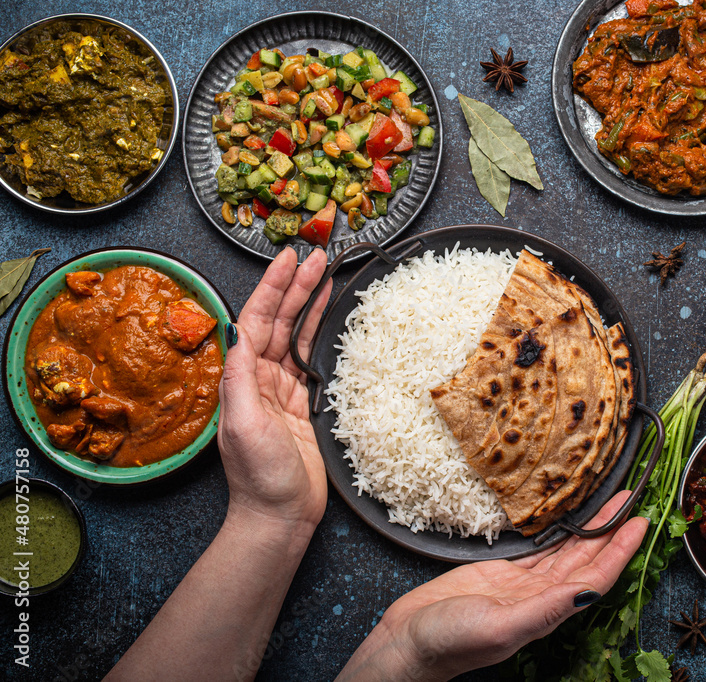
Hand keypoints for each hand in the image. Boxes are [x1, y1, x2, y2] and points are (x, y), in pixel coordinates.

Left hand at [217, 247, 332, 537]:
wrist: (281, 517)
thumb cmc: (260, 478)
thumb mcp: (244, 426)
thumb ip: (240, 379)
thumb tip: (238, 334)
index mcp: (242, 380)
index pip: (256, 320)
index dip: (272, 288)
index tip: (287, 259)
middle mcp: (260, 379)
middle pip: (278, 321)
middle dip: (296, 286)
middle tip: (317, 256)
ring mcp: (284, 390)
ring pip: (297, 335)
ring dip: (311, 304)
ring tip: (327, 273)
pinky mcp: (305, 405)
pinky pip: (313, 359)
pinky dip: (323, 335)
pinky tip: (334, 317)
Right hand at [338, 490, 647, 680]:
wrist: (408, 644)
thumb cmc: (449, 642)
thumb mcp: (500, 626)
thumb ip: (545, 609)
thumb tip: (587, 591)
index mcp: (547, 612)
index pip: (595, 577)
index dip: (620, 550)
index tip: (640, 523)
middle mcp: (541, 598)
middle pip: (586, 558)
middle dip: (611, 530)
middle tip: (631, 499)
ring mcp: (521, 585)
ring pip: (565, 550)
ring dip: (588, 527)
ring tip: (608, 501)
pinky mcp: (500, 573)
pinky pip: (537, 548)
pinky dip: (555, 531)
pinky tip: (566, 515)